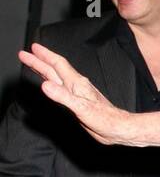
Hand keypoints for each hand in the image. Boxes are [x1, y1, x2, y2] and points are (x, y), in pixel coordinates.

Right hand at [17, 42, 133, 145]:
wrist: (118, 128)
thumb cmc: (105, 119)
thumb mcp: (81, 108)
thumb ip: (63, 97)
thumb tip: (45, 86)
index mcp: (76, 84)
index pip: (57, 65)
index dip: (44, 56)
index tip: (32, 48)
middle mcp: (76, 86)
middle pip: (54, 69)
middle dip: (38, 61)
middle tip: (24, 54)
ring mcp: (77, 94)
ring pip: (57, 78)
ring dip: (44, 70)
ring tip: (34, 64)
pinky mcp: (78, 103)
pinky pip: (61, 89)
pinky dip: (52, 83)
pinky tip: (50, 84)